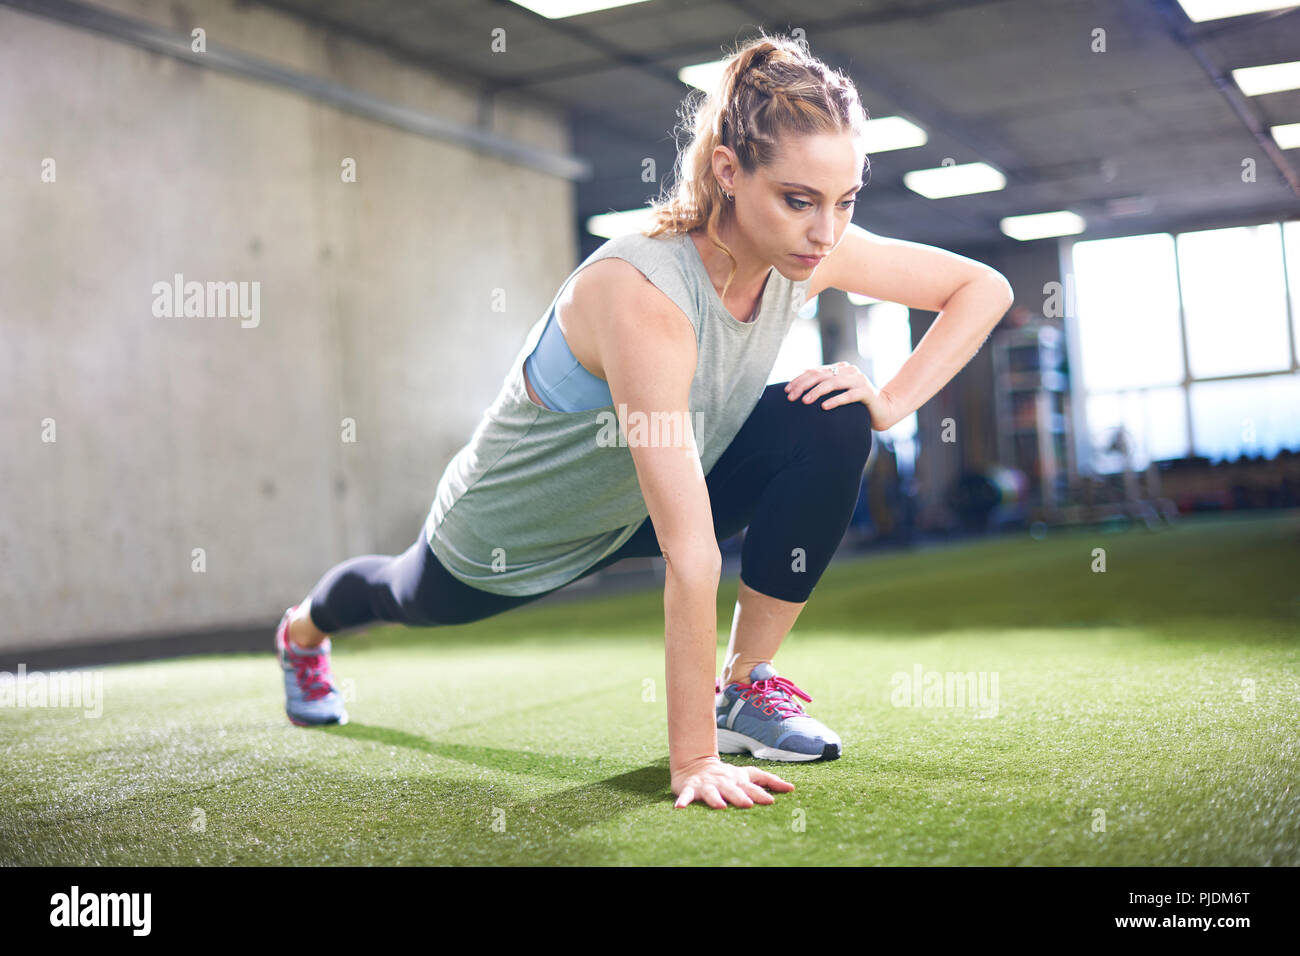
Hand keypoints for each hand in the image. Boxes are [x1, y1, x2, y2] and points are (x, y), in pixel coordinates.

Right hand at [671, 755, 794, 808]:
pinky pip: (686, 795)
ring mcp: (707, 785)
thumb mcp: (746, 774)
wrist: (695, 765)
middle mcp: (724, 782)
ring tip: (720, 806)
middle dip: (740, 796)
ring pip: (712, 792)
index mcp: (737, 780)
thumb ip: (767, 780)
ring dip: (715, 798)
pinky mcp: (690, 788)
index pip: (751, 786)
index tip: (771, 800)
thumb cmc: (727, 775)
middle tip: (748, 804)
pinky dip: (683, 800)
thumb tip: (792, 788)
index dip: (760, 793)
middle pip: (733, 789)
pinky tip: (680, 807)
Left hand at [785, 363, 894, 430]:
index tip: (786, 391)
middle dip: (803, 386)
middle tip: (791, 398)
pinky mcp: (867, 392)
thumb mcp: (837, 393)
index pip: (815, 371)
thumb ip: (823, 387)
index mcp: (840, 368)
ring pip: (833, 383)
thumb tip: (798, 388)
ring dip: (816, 392)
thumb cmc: (856, 404)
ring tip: (804, 402)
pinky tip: (824, 407)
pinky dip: (835, 400)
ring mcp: (859, 380)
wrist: (882, 411)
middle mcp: (849, 371)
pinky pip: (849, 396)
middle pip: (821, 375)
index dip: (799, 380)